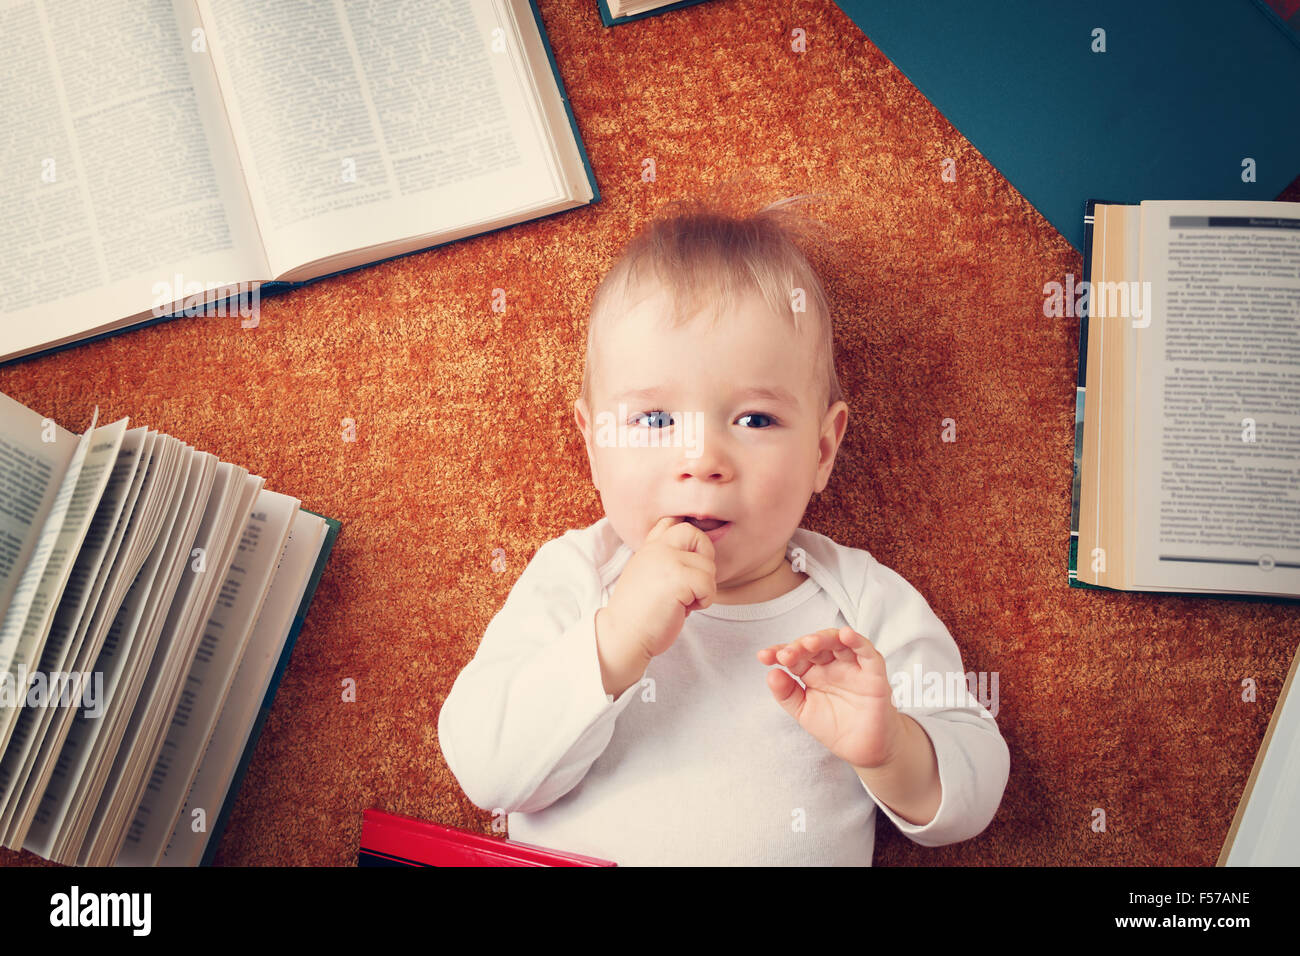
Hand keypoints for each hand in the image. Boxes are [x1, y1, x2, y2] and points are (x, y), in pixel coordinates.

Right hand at [602, 516, 716, 661]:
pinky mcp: (678, 579)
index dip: (689, 540)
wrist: (623, 636)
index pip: (672, 522)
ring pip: (708, 566)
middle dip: (705, 558)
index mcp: (648, 548)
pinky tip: (685, 609)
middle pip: (695, 534)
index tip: (687, 564)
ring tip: (683, 602)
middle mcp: (657, 549)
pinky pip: (708, 585)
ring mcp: (667, 561)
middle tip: (695, 581)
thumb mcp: (646, 576)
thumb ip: (664, 561)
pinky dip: (704, 601)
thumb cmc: (638, 614)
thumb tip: (698, 557)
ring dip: (704, 589)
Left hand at [756, 626, 904, 769]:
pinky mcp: (873, 673)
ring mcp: (852, 667)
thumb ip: (787, 694)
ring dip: (823, 638)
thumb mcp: (804, 712)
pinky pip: (867, 652)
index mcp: (813, 672)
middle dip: (799, 646)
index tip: (763, 656)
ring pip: (838, 642)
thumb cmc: (836, 728)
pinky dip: (857, 641)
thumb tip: (771, 674)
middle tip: (785, 655)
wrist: (864, 751)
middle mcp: (832, 665)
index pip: (795, 656)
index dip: (779, 652)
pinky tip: (846, 635)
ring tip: (809, 643)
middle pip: (815, 645)